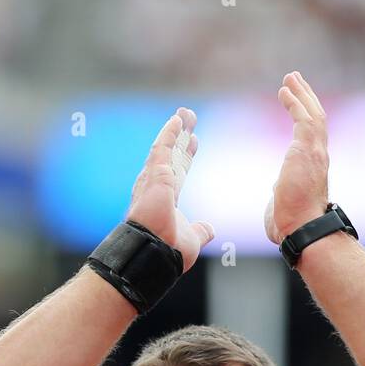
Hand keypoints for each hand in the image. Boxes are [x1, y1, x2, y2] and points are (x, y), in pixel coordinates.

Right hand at [126, 107, 213, 272]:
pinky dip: (170, 133)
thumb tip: (210, 229)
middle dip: (182, 136)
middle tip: (190, 118)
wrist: (157, 252)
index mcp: (166, 198)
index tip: (195, 142)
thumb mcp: (193, 238)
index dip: (187, 156)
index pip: (179, 170)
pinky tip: (177, 120)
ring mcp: (154, 179)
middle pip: (173, 154)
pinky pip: (162, 148)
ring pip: (167, 147)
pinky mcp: (155, 174)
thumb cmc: (170, 250)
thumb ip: (200, 231)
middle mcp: (158, 186)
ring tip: (185, 113)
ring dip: (177, 129)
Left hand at [264, 72, 329, 245]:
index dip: (304, 116)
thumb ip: (278, 196)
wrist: (302, 229)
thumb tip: (274, 196)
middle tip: (295, 80)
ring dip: (301, 94)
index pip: (312, 136)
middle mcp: (318, 156)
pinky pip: (303, 118)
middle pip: (316, 119)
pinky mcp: (308, 150)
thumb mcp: (282, 205)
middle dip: (305, 97)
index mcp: (313, 168)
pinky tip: (284, 90)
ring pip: (313, 114)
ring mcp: (315, 152)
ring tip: (290, 77)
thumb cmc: (291, 226)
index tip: (295, 102)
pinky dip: (295, 102)